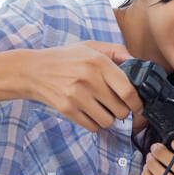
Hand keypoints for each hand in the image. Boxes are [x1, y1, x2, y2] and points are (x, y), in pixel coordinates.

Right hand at [17, 40, 141, 132]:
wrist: (33, 70)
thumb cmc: (65, 58)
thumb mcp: (90, 47)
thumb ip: (117, 52)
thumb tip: (139, 64)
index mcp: (98, 62)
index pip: (128, 91)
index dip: (137, 103)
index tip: (138, 106)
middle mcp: (89, 79)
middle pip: (121, 110)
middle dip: (121, 110)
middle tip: (115, 104)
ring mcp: (77, 96)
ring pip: (108, 121)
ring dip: (107, 118)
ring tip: (100, 108)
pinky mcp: (67, 110)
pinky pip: (92, 127)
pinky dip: (94, 123)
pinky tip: (87, 112)